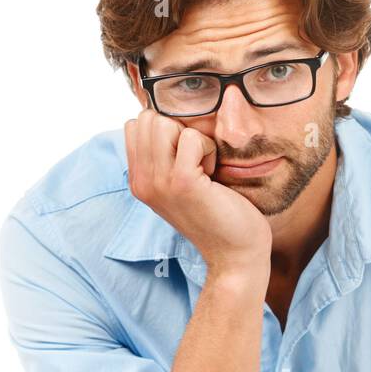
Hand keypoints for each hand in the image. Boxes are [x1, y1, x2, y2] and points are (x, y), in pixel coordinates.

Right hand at [124, 107, 271, 276]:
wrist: (234, 254)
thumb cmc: (217, 214)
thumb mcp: (180, 184)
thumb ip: (165, 156)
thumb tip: (165, 116)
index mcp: (138, 180)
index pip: (136, 124)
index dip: (165, 129)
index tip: (185, 158)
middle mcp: (142, 182)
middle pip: (148, 118)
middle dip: (178, 130)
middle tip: (196, 162)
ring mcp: (159, 183)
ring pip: (164, 122)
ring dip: (193, 138)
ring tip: (204, 168)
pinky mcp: (183, 183)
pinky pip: (192, 137)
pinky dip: (209, 148)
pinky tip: (213, 175)